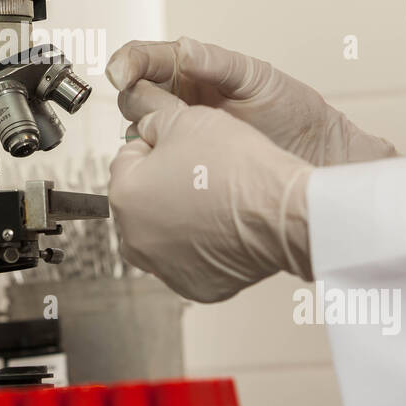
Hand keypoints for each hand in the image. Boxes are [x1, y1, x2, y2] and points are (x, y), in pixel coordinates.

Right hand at [106, 37, 395, 166]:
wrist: (316, 158)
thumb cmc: (295, 114)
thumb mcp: (258, 80)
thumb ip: (219, 64)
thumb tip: (184, 49)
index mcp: (193, 69)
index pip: (145, 58)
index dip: (128, 63)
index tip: (122, 74)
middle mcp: (181, 98)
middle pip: (133, 93)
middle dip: (131, 96)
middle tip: (142, 107)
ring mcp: (181, 132)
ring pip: (138, 126)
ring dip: (138, 129)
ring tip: (152, 136)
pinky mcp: (185, 164)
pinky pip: (156, 160)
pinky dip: (151, 161)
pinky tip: (160, 163)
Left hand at [109, 81, 312, 302]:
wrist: (281, 210)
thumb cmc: (237, 166)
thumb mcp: (186, 119)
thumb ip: (152, 121)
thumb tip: (146, 129)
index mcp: (124, 195)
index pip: (127, 159)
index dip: (156, 146)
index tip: (181, 147)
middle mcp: (135, 238)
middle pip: (141, 199)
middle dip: (162, 184)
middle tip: (200, 172)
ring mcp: (163, 267)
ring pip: (161, 232)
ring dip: (178, 215)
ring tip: (214, 198)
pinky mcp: (194, 286)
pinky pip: (188, 259)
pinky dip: (200, 245)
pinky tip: (223, 226)